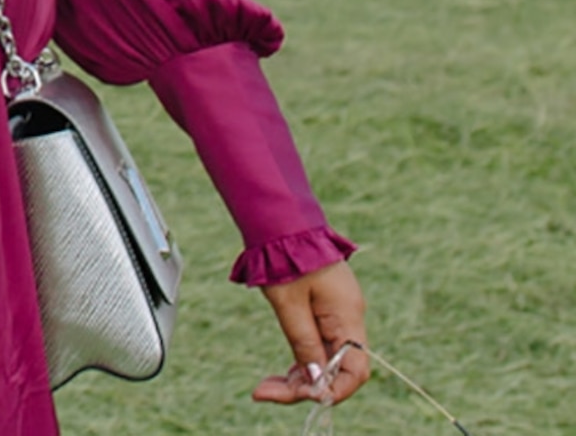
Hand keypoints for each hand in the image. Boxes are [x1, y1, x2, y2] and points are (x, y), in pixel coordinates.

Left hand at [251, 261, 365, 405]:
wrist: (282, 223)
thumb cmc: (284, 258)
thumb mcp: (288, 303)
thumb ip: (303, 342)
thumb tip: (317, 382)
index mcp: (347, 318)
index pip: (356, 371)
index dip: (332, 390)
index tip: (301, 396)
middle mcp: (349, 320)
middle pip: (338, 370)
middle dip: (306, 386)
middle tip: (264, 392)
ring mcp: (339, 316)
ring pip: (327, 361)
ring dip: (300, 377)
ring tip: (264, 388)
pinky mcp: (326, 313)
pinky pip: (320, 347)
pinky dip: (302, 361)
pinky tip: (282, 373)